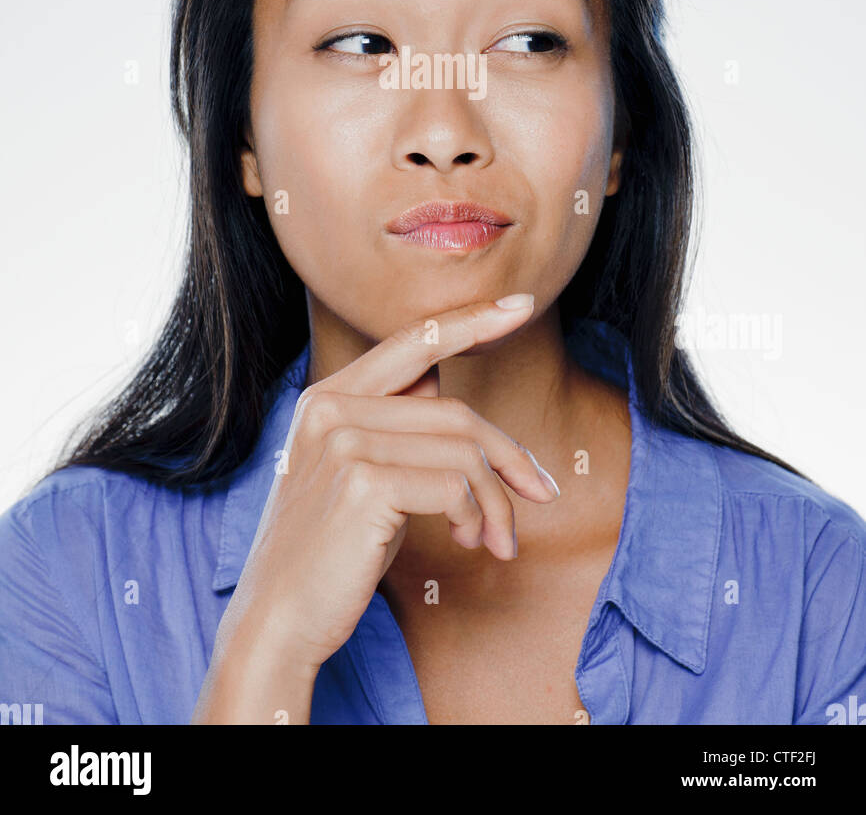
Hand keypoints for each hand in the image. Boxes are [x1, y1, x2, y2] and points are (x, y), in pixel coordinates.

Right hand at [217, 294, 559, 676]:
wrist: (279, 620)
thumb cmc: (332, 552)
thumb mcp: (363, 474)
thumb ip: (397, 426)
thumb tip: (451, 392)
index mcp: (328, 397)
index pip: (413, 341)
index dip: (471, 321)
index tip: (521, 306)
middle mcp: (331, 408)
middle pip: (455, 411)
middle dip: (510, 455)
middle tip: (541, 491)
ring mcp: (344, 442)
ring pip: (464, 451)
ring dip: (497, 502)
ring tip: (496, 539)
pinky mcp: (364, 483)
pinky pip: (456, 486)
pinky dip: (476, 517)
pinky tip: (466, 541)